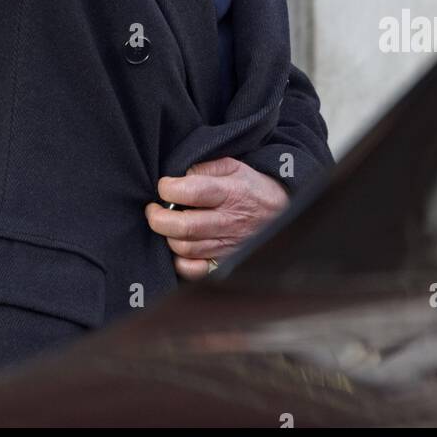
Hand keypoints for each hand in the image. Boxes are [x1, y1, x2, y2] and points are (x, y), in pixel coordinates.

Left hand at [144, 156, 290, 280]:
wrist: (283, 211)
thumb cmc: (252, 186)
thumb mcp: (233, 165)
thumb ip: (205, 167)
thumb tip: (178, 176)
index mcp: (229, 193)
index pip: (192, 192)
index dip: (168, 188)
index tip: (163, 185)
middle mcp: (227, 222)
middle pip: (183, 226)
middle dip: (157, 217)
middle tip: (153, 208)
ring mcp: (226, 246)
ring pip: (184, 248)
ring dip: (168, 236)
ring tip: (167, 224)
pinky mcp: (224, 263)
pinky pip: (194, 270)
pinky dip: (180, 261)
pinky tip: (179, 245)